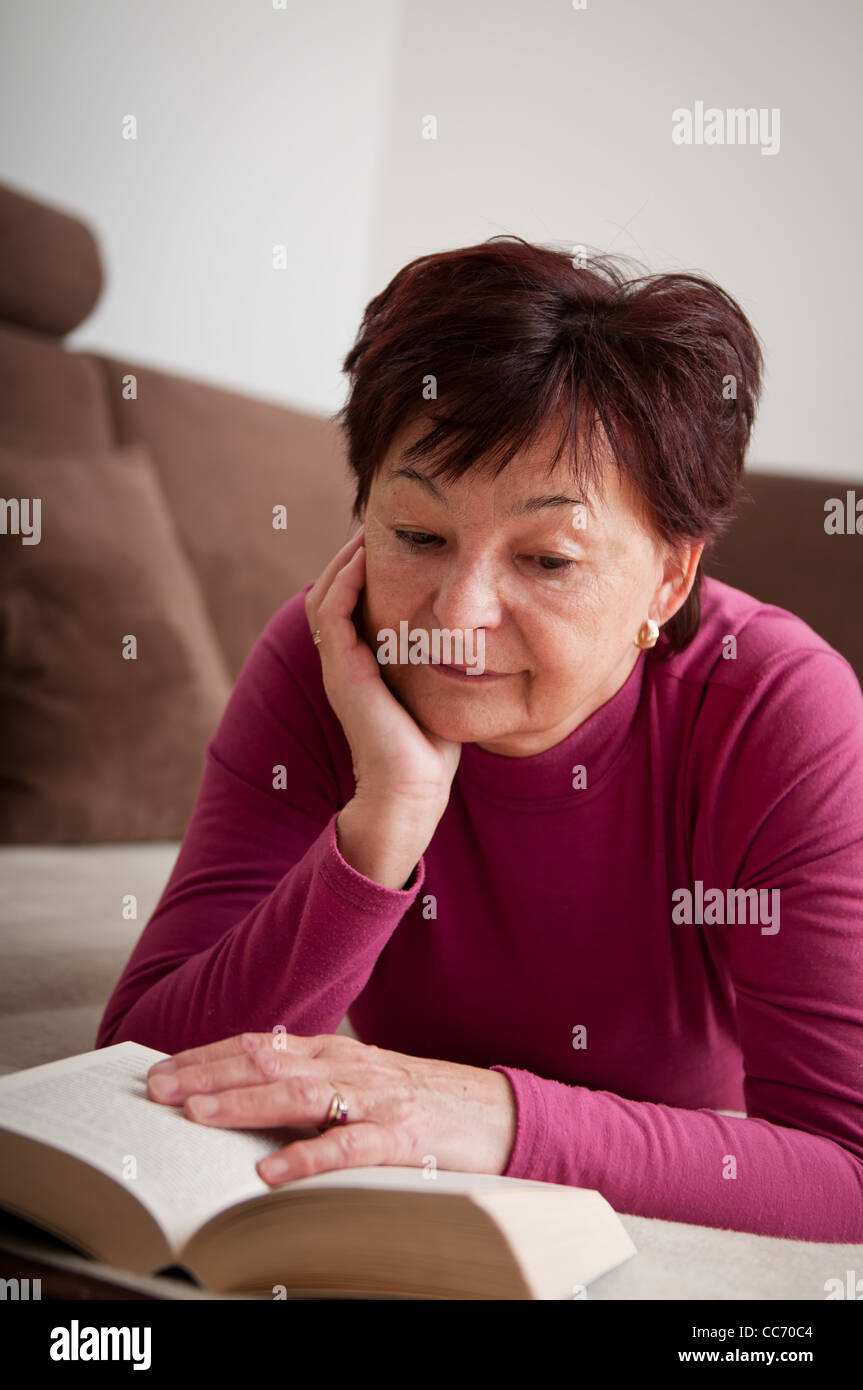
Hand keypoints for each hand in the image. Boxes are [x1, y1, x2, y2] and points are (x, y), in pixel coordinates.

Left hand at [146, 1032, 516, 1185]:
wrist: (497, 1113)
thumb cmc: (421, 1101)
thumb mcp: (360, 1082)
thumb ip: (311, 1082)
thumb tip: (246, 1091)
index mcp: (335, 1052)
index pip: (260, 1044)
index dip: (208, 1054)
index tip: (162, 1067)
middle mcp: (349, 1067)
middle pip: (267, 1061)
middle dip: (207, 1072)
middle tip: (157, 1087)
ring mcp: (374, 1100)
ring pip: (299, 1095)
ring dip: (243, 1101)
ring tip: (197, 1114)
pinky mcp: (400, 1137)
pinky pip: (346, 1147)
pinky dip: (305, 1157)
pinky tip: (269, 1170)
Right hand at [304, 527, 461, 811]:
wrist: (411, 790)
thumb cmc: (431, 750)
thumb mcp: (438, 691)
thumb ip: (441, 661)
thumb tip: (472, 633)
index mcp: (363, 663)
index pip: (354, 601)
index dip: (367, 568)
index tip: (397, 538)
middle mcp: (345, 661)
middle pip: (335, 590)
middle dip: (353, 553)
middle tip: (376, 520)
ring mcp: (339, 665)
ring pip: (327, 594)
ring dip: (345, 558)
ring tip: (367, 528)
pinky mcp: (342, 671)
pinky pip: (332, 612)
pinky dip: (345, 580)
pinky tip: (365, 556)